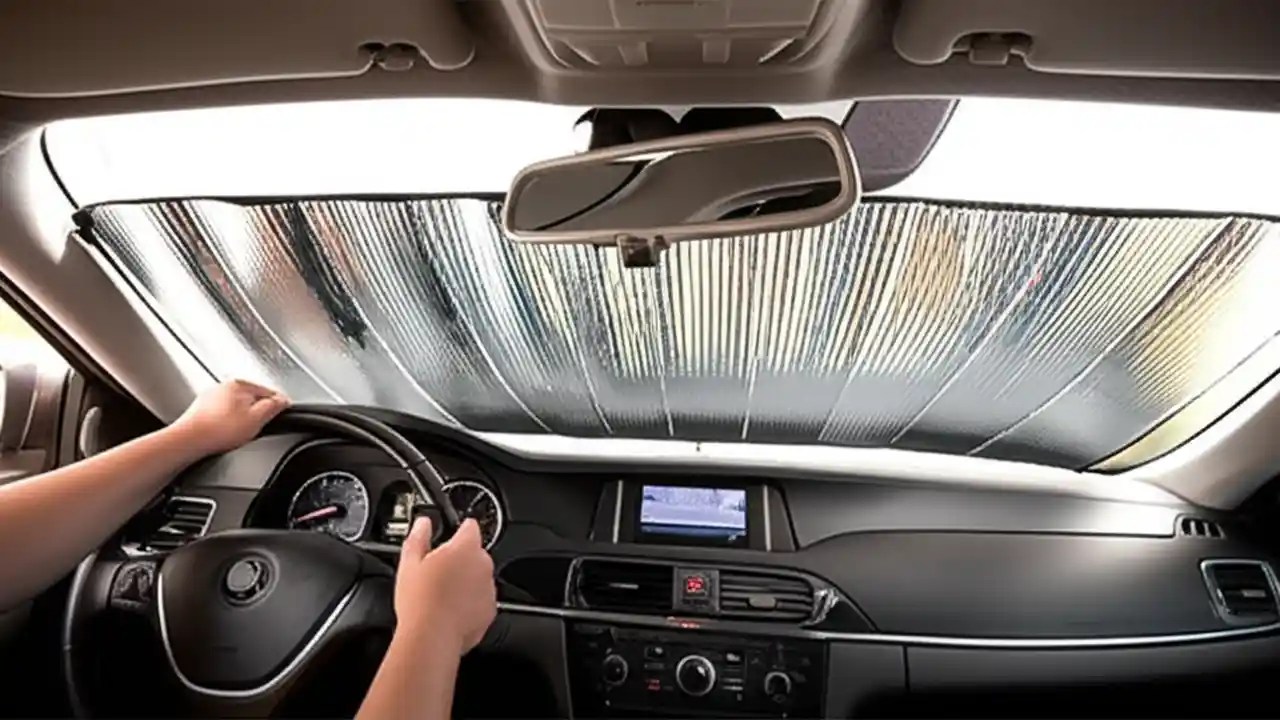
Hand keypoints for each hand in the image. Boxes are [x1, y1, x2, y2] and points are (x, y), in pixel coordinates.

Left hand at [171, 379, 289, 456]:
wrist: (189, 441)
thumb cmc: (219, 430)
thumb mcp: (257, 419)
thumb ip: (274, 406)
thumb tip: (284, 400)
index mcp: (240, 383)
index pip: (269, 391)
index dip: (278, 405)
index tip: (282, 414)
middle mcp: (223, 386)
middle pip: (252, 399)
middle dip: (257, 412)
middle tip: (257, 428)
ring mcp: (211, 398)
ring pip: (236, 407)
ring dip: (240, 419)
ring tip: (237, 433)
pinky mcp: (201, 411)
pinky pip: (221, 416)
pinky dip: (225, 424)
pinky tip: (224, 434)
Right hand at [395, 517, 495, 654]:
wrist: (431, 638)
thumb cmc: (420, 602)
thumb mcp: (409, 563)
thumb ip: (418, 536)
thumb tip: (423, 523)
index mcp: (465, 548)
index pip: (470, 526)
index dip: (459, 528)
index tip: (451, 534)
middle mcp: (483, 565)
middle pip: (474, 553)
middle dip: (460, 559)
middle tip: (437, 571)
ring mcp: (489, 588)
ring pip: (478, 577)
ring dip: (466, 581)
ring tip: (441, 594)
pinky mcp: (490, 610)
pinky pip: (481, 599)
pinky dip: (470, 602)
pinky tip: (450, 610)